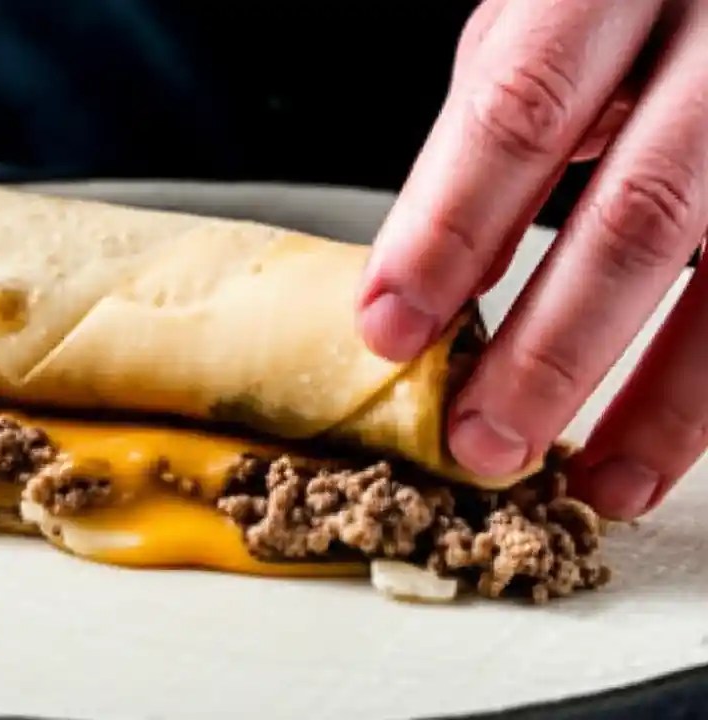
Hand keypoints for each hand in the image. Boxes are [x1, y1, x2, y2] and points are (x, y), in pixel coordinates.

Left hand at [356, 0, 707, 520]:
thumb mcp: (549, 16)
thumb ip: (500, 122)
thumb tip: (450, 271)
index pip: (519, 110)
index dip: (448, 230)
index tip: (389, 331)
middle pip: (639, 214)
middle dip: (552, 350)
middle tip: (483, 442)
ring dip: (664, 403)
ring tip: (599, 484)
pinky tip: (669, 437)